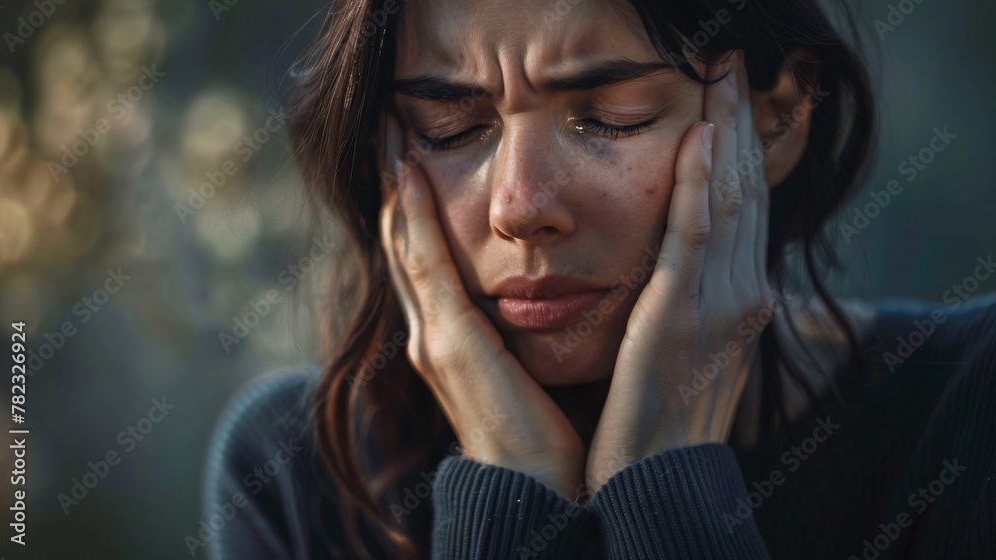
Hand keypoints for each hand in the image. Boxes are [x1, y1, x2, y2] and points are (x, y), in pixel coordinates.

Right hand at [379, 116, 585, 498]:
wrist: (536, 490)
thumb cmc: (544, 435)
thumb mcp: (528, 367)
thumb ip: (523, 329)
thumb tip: (549, 291)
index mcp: (450, 339)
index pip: (426, 260)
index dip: (416, 211)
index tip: (415, 160)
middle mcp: (430, 333)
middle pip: (405, 246)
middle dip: (398, 192)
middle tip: (390, 135)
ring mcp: (433, 337)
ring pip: (406, 247)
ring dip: (399, 192)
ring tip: (392, 140)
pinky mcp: (450, 342)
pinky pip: (426, 264)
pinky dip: (416, 218)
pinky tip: (412, 175)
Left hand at [586, 50, 774, 491]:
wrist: (657, 476)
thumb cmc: (663, 413)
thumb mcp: (690, 346)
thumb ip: (694, 296)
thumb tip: (686, 259)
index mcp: (740, 299)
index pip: (744, 205)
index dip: (742, 147)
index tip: (732, 100)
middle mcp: (742, 293)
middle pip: (745, 190)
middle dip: (741, 123)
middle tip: (732, 66)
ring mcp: (717, 303)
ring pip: (728, 200)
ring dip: (726, 133)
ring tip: (721, 79)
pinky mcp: (679, 315)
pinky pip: (693, 237)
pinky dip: (700, 185)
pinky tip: (699, 140)